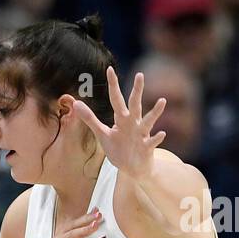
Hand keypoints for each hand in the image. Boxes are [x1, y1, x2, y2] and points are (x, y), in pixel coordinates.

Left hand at [34, 210, 101, 237]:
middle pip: (71, 236)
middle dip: (83, 231)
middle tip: (96, 224)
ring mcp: (61, 237)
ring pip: (74, 227)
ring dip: (86, 220)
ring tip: (100, 215)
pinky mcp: (64, 231)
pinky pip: (76, 222)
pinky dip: (86, 216)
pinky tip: (97, 210)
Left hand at [72, 67, 165, 181]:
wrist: (132, 168)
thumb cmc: (118, 148)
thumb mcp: (102, 133)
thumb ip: (90, 119)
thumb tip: (76, 103)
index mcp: (121, 119)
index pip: (116, 98)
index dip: (113, 85)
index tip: (110, 69)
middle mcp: (133, 123)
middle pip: (135, 104)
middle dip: (137, 91)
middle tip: (140, 75)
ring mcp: (141, 135)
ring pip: (149, 121)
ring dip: (155, 112)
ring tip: (162, 101)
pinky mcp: (147, 148)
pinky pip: (152, 142)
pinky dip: (157, 138)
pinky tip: (162, 133)